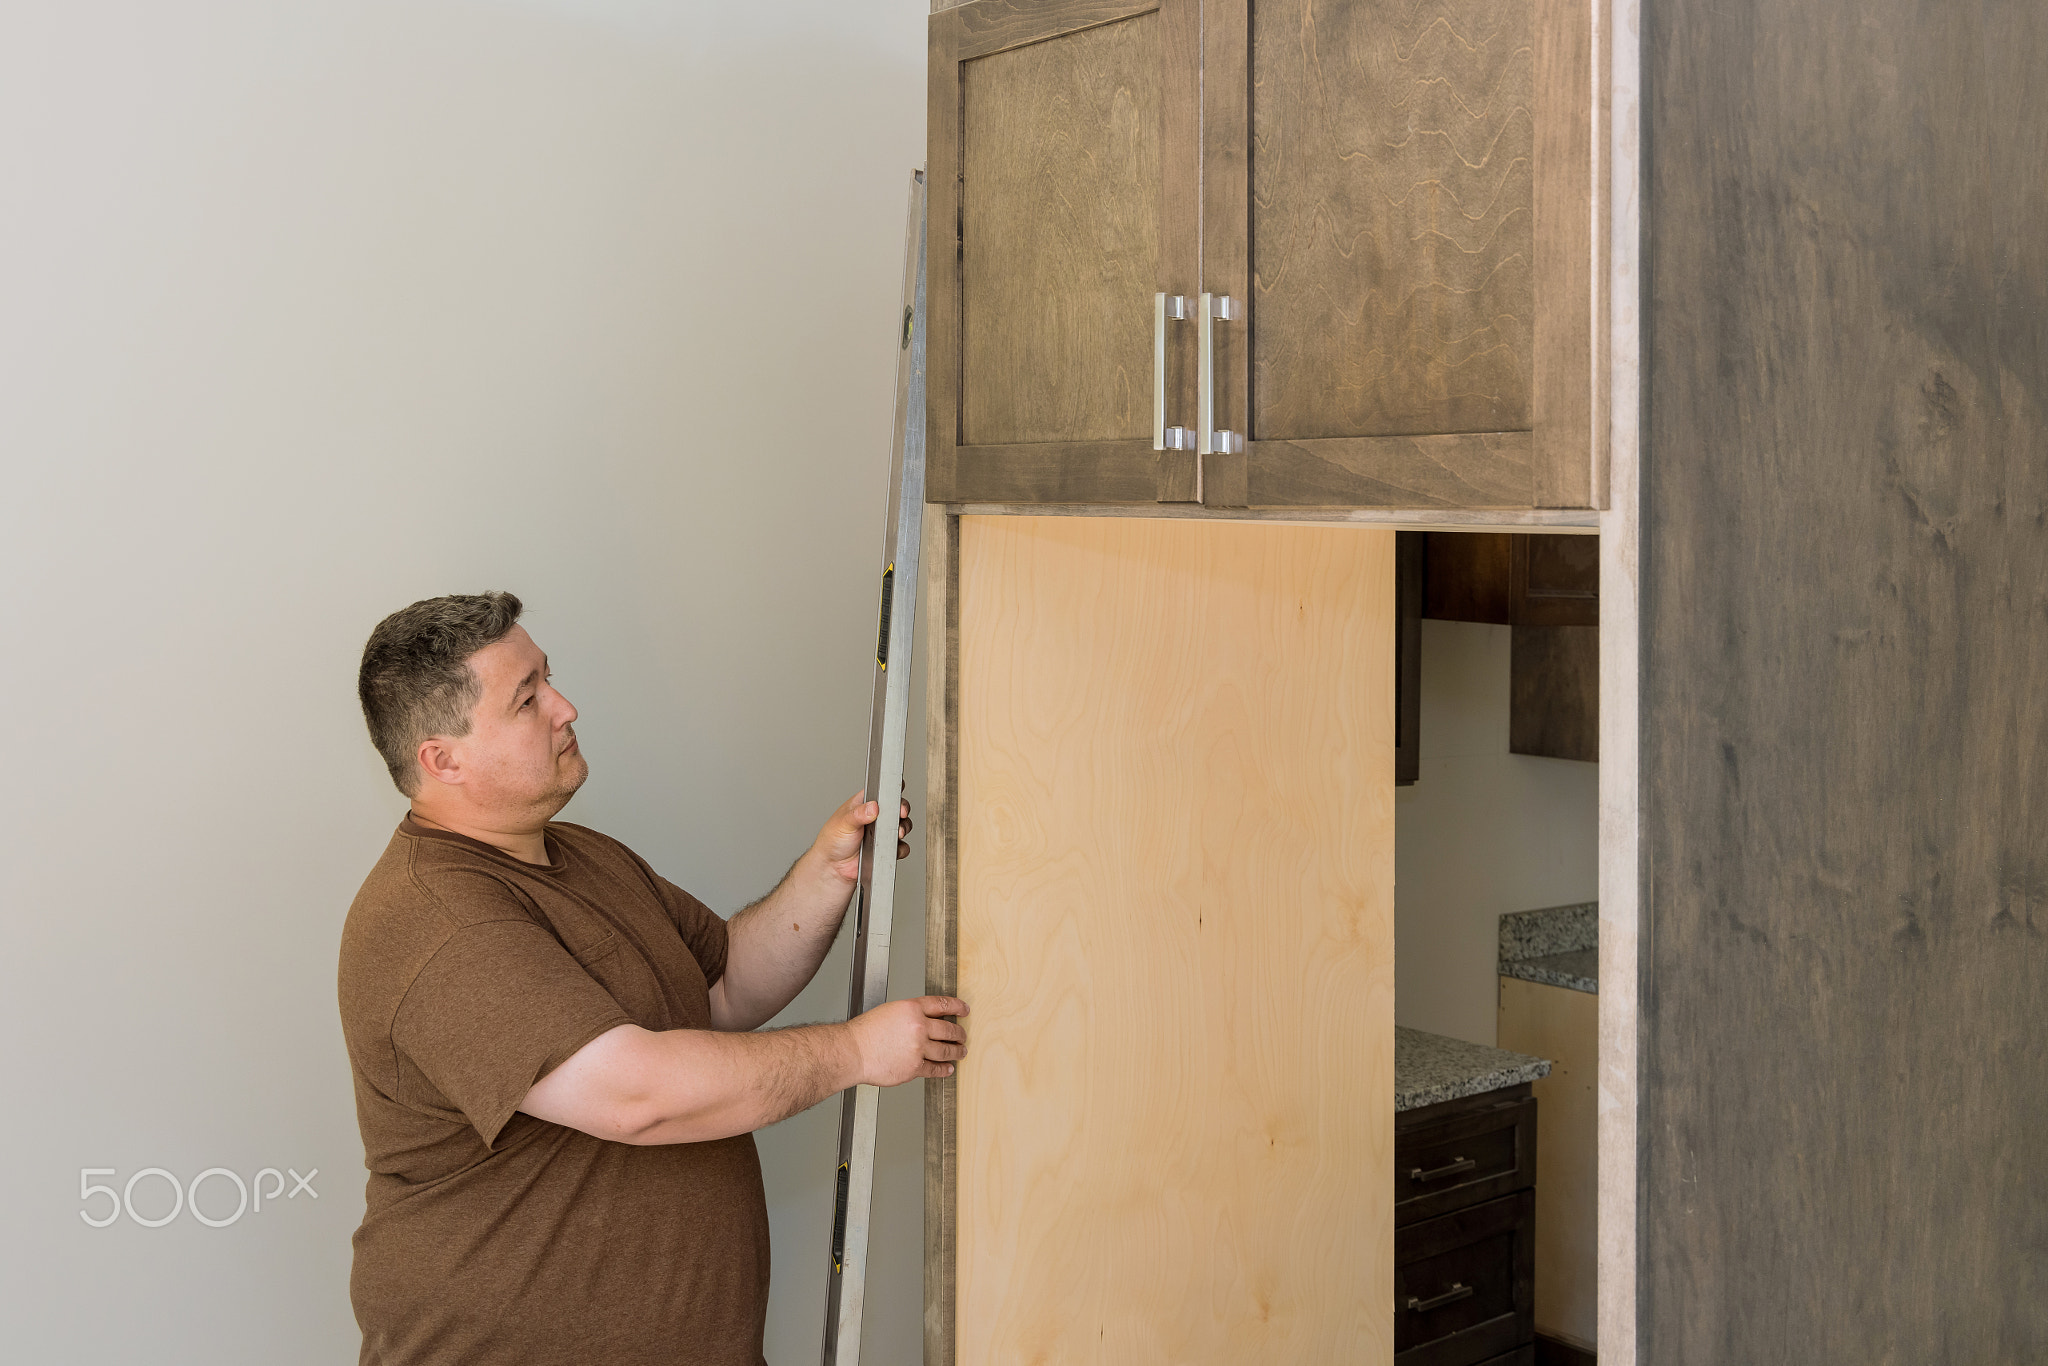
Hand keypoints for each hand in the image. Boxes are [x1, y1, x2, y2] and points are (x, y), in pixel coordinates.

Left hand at [816, 787, 914, 881]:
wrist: (833, 867)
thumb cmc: (832, 841)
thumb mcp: (844, 822)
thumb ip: (859, 813)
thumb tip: (873, 807)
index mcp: (864, 804)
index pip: (881, 792)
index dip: (893, 791)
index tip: (898, 794)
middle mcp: (875, 817)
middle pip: (897, 807)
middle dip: (902, 810)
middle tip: (901, 814)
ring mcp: (882, 832)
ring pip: (902, 826)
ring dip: (903, 828)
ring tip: (896, 833)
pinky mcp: (886, 848)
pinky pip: (901, 847)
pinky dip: (900, 848)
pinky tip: (891, 848)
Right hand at [848, 996, 968, 1085]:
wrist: (853, 1051)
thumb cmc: (865, 1032)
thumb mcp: (890, 1011)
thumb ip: (911, 1015)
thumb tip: (927, 1021)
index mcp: (912, 1008)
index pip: (942, 1004)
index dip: (957, 1007)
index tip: (964, 1010)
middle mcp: (918, 1027)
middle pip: (949, 1030)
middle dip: (959, 1034)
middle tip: (963, 1036)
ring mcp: (918, 1048)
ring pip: (946, 1051)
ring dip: (956, 1052)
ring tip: (960, 1052)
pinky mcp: (915, 1067)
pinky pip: (935, 1069)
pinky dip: (944, 1069)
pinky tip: (948, 1068)